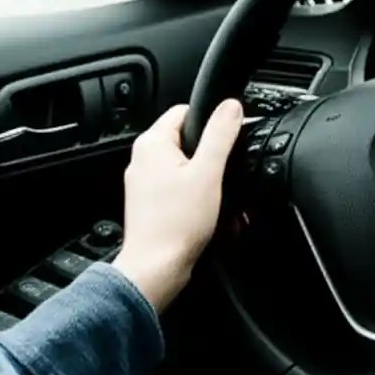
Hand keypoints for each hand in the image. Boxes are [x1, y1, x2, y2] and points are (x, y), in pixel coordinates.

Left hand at [112, 100, 243, 312]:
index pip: (185, 111)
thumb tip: (230, 106)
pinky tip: (214, 217)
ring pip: (189, 169)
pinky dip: (201, 200)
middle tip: (228, 178)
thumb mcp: (208, 172)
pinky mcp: (153, 205)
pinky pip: (182, 191)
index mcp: (152, 144)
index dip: (212, 123)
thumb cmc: (176, 225)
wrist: (156, 269)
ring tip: (224, 203)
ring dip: (212, 184)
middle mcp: (144, 160)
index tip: (229, 141)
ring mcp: (146, 184)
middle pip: (190, 142)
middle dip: (215, 160)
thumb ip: (220, 135)